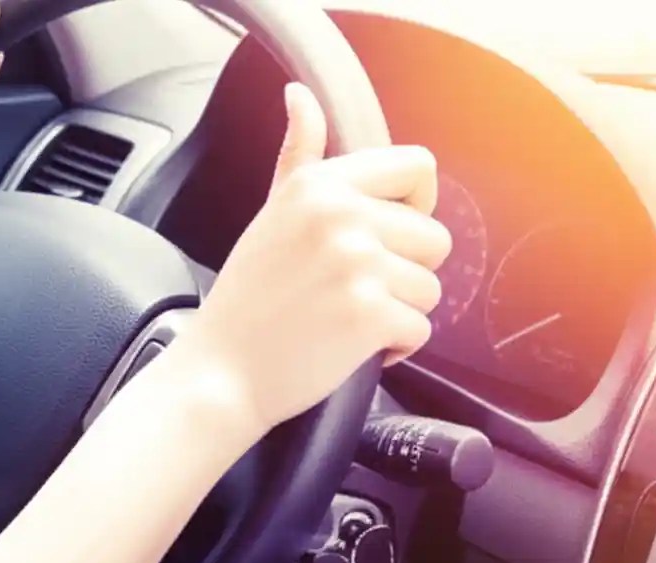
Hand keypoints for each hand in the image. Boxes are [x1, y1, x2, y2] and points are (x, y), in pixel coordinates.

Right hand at [174, 83, 451, 430]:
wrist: (221, 372)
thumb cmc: (247, 299)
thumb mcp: (271, 213)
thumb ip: (300, 156)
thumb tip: (302, 97)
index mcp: (320, 184)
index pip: (418, 168)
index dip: (414, 207)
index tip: (386, 235)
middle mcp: (341, 215)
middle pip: (434, 237)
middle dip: (404, 272)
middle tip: (351, 290)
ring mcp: (357, 264)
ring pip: (431, 288)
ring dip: (398, 312)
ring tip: (346, 318)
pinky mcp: (369, 314)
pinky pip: (420, 329)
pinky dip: (394, 347)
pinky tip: (350, 346)